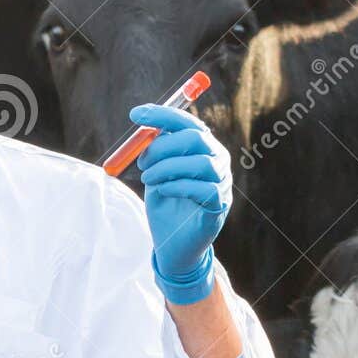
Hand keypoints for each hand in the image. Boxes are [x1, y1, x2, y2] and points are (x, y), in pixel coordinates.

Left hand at [131, 104, 231, 305]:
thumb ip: (153, 151)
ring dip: (167, 168)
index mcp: (201, 148)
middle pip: (196, 138)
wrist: (172, 243)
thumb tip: (144, 127)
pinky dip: (178, 187)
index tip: (135, 114)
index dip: (162, 115)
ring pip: (200, 163)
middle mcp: (217, 160)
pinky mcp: (220, 205)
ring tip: (148, 179)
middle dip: (163, 146)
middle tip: (141, 161)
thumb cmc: (165, 203)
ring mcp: (222, 183)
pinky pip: (204, 189)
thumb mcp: (155, 172)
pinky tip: (164, 192)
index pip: (187, 122)